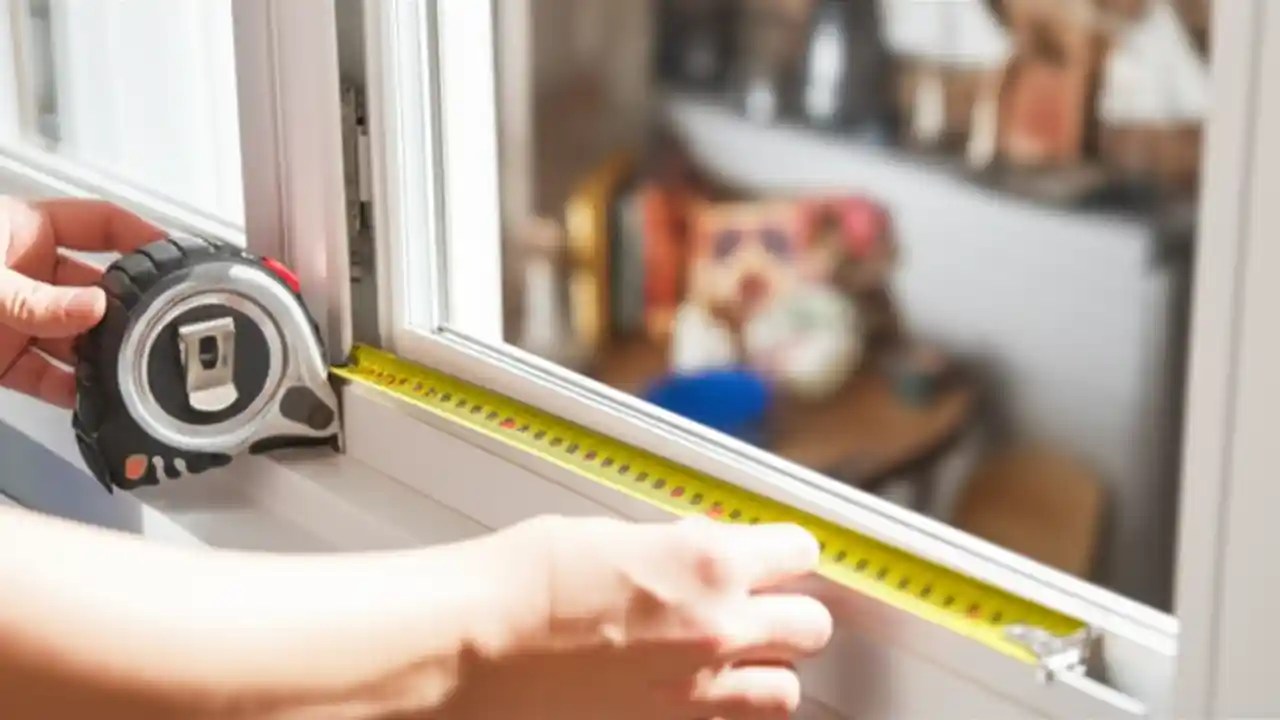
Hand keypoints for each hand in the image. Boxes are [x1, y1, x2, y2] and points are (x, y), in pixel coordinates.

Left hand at [0, 196, 162, 407]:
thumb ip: (36, 299)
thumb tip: (95, 308)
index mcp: (23, 231)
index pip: (101, 223)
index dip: (143, 235)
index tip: (179, 257)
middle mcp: (27, 273)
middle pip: (96, 288)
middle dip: (123, 312)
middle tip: (152, 329)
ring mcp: (16, 317)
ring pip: (76, 338)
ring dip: (100, 357)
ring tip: (125, 371)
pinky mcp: (1, 358)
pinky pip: (46, 377)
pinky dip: (69, 391)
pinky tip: (90, 399)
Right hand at [448, 515, 833, 719]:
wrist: (474, 647)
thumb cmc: (523, 583)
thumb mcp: (614, 535)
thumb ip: (678, 549)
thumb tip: (702, 554)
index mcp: (708, 563)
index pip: (801, 552)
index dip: (786, 553)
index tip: (776, 557)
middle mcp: (719, 629)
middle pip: (811, 626)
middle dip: (788, 613)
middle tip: (759, 607)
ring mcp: (699, 691)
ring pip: (785, 690)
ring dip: (767, 670)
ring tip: (736, 660)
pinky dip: (725, 710)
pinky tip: (695, 693)